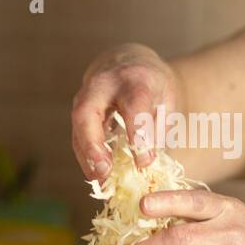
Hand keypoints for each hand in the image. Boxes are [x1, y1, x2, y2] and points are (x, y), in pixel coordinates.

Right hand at [71, 43, 178, 180]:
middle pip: (88, 111)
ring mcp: (86, 95)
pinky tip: (96, 174)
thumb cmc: (153, 86)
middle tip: (104, 171)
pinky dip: (86, 156)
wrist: (130, 63)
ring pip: (78, 127)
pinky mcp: (79, 110)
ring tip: (100, 180)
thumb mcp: (167, 101)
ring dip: (86, 156)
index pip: (134, 105)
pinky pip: (78, 134)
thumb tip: (146, 161)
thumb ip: (158, 129)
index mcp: (136, 78)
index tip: (144, 161)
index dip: (138, 134)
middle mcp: (104, 84)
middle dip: (93, 143)